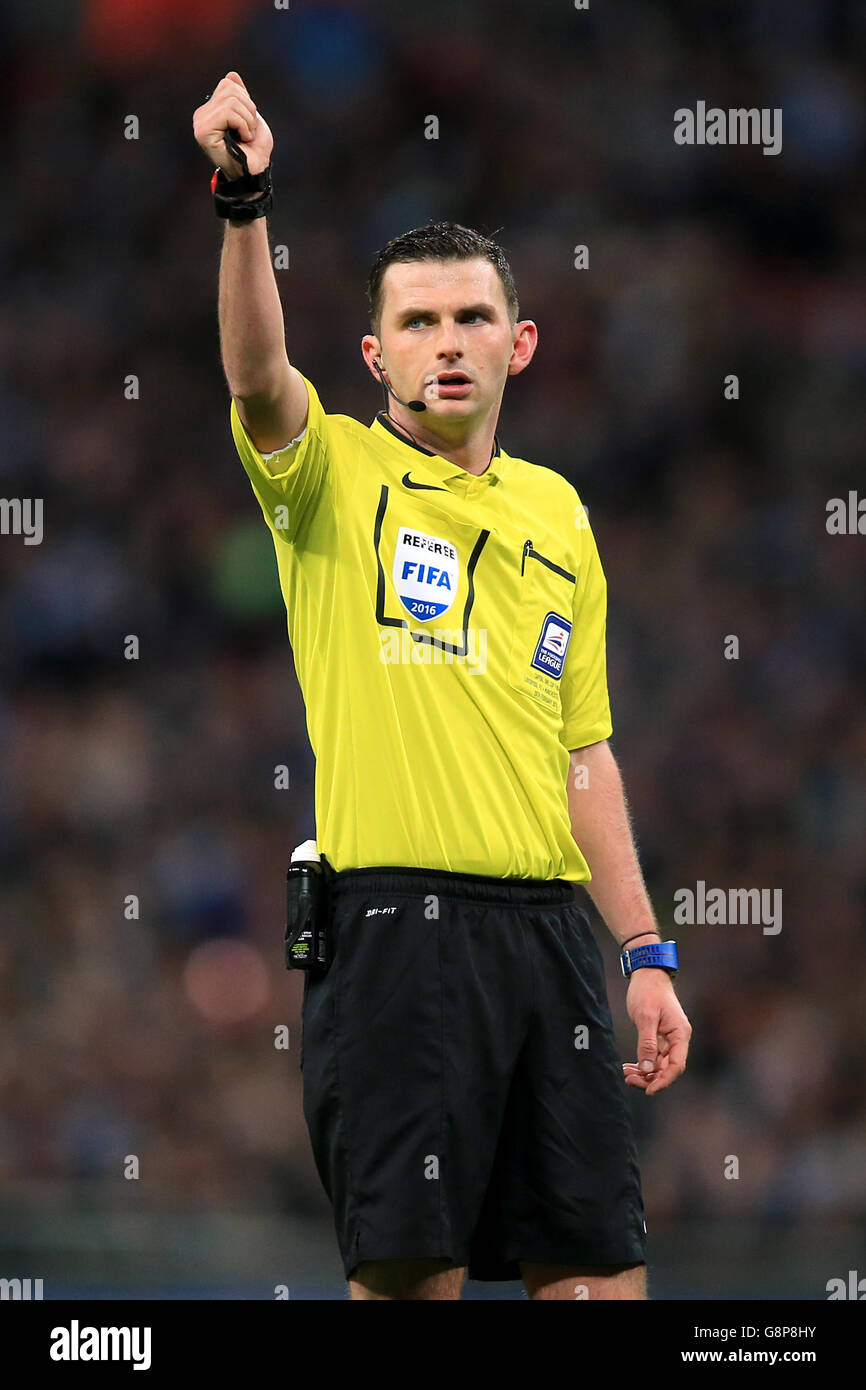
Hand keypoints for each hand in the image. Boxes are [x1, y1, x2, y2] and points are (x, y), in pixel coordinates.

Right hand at [193, 72, 273, 178]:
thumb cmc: (254, 149)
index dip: (246, 100)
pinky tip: (242, 139)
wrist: (255, 171)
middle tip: (249, 131)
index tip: (248, 122)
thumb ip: (241, 96)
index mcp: (211, 109)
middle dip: (249, 110)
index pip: (228, 84)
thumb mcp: (251, 116)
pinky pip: (228, 113)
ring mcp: (201, 123)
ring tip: (246, 136)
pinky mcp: (203, 131)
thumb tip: (231, 74)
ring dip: (247, 120)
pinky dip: (243, 126)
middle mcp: (202, 115)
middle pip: (230, 89)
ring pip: (231, 101)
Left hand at [623, 970, 690, 1095]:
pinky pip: (653, 1056)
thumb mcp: (646, 1017)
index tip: (648, 1090)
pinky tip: (629, 1066)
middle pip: (667, 1068)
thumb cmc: (648, 991)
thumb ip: (647, 1044)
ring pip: (659, 1064)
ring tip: (626, 1073)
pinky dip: (642, 1062)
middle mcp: (677, 1039)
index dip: (664, 1081)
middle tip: (629, 1079)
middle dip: (650, 1078)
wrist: (648, 974)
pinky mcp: (659, 1037)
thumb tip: (648, 1069)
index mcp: (680, 1034)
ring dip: (644, 1072)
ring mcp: (669, 1039)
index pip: (676, 1066)